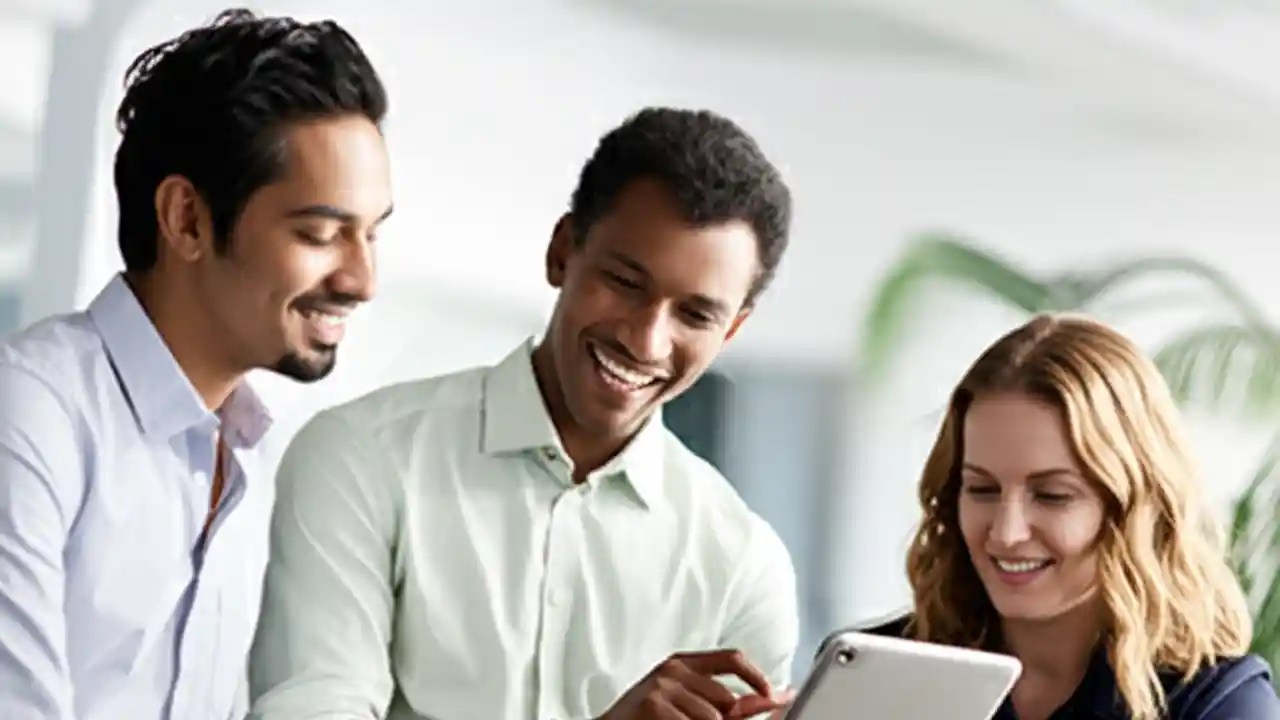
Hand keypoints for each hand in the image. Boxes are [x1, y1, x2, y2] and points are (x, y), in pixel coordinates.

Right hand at [599, 649, 789, 718]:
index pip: (732, 658)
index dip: (756, 677)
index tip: (771, 695)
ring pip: (714, 718)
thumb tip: (777, 698)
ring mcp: (662, 686)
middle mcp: (673, 670)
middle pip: (728, 698)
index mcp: (683, 664)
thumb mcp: (689, 707)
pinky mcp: (653, 704)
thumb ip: (731, 705)